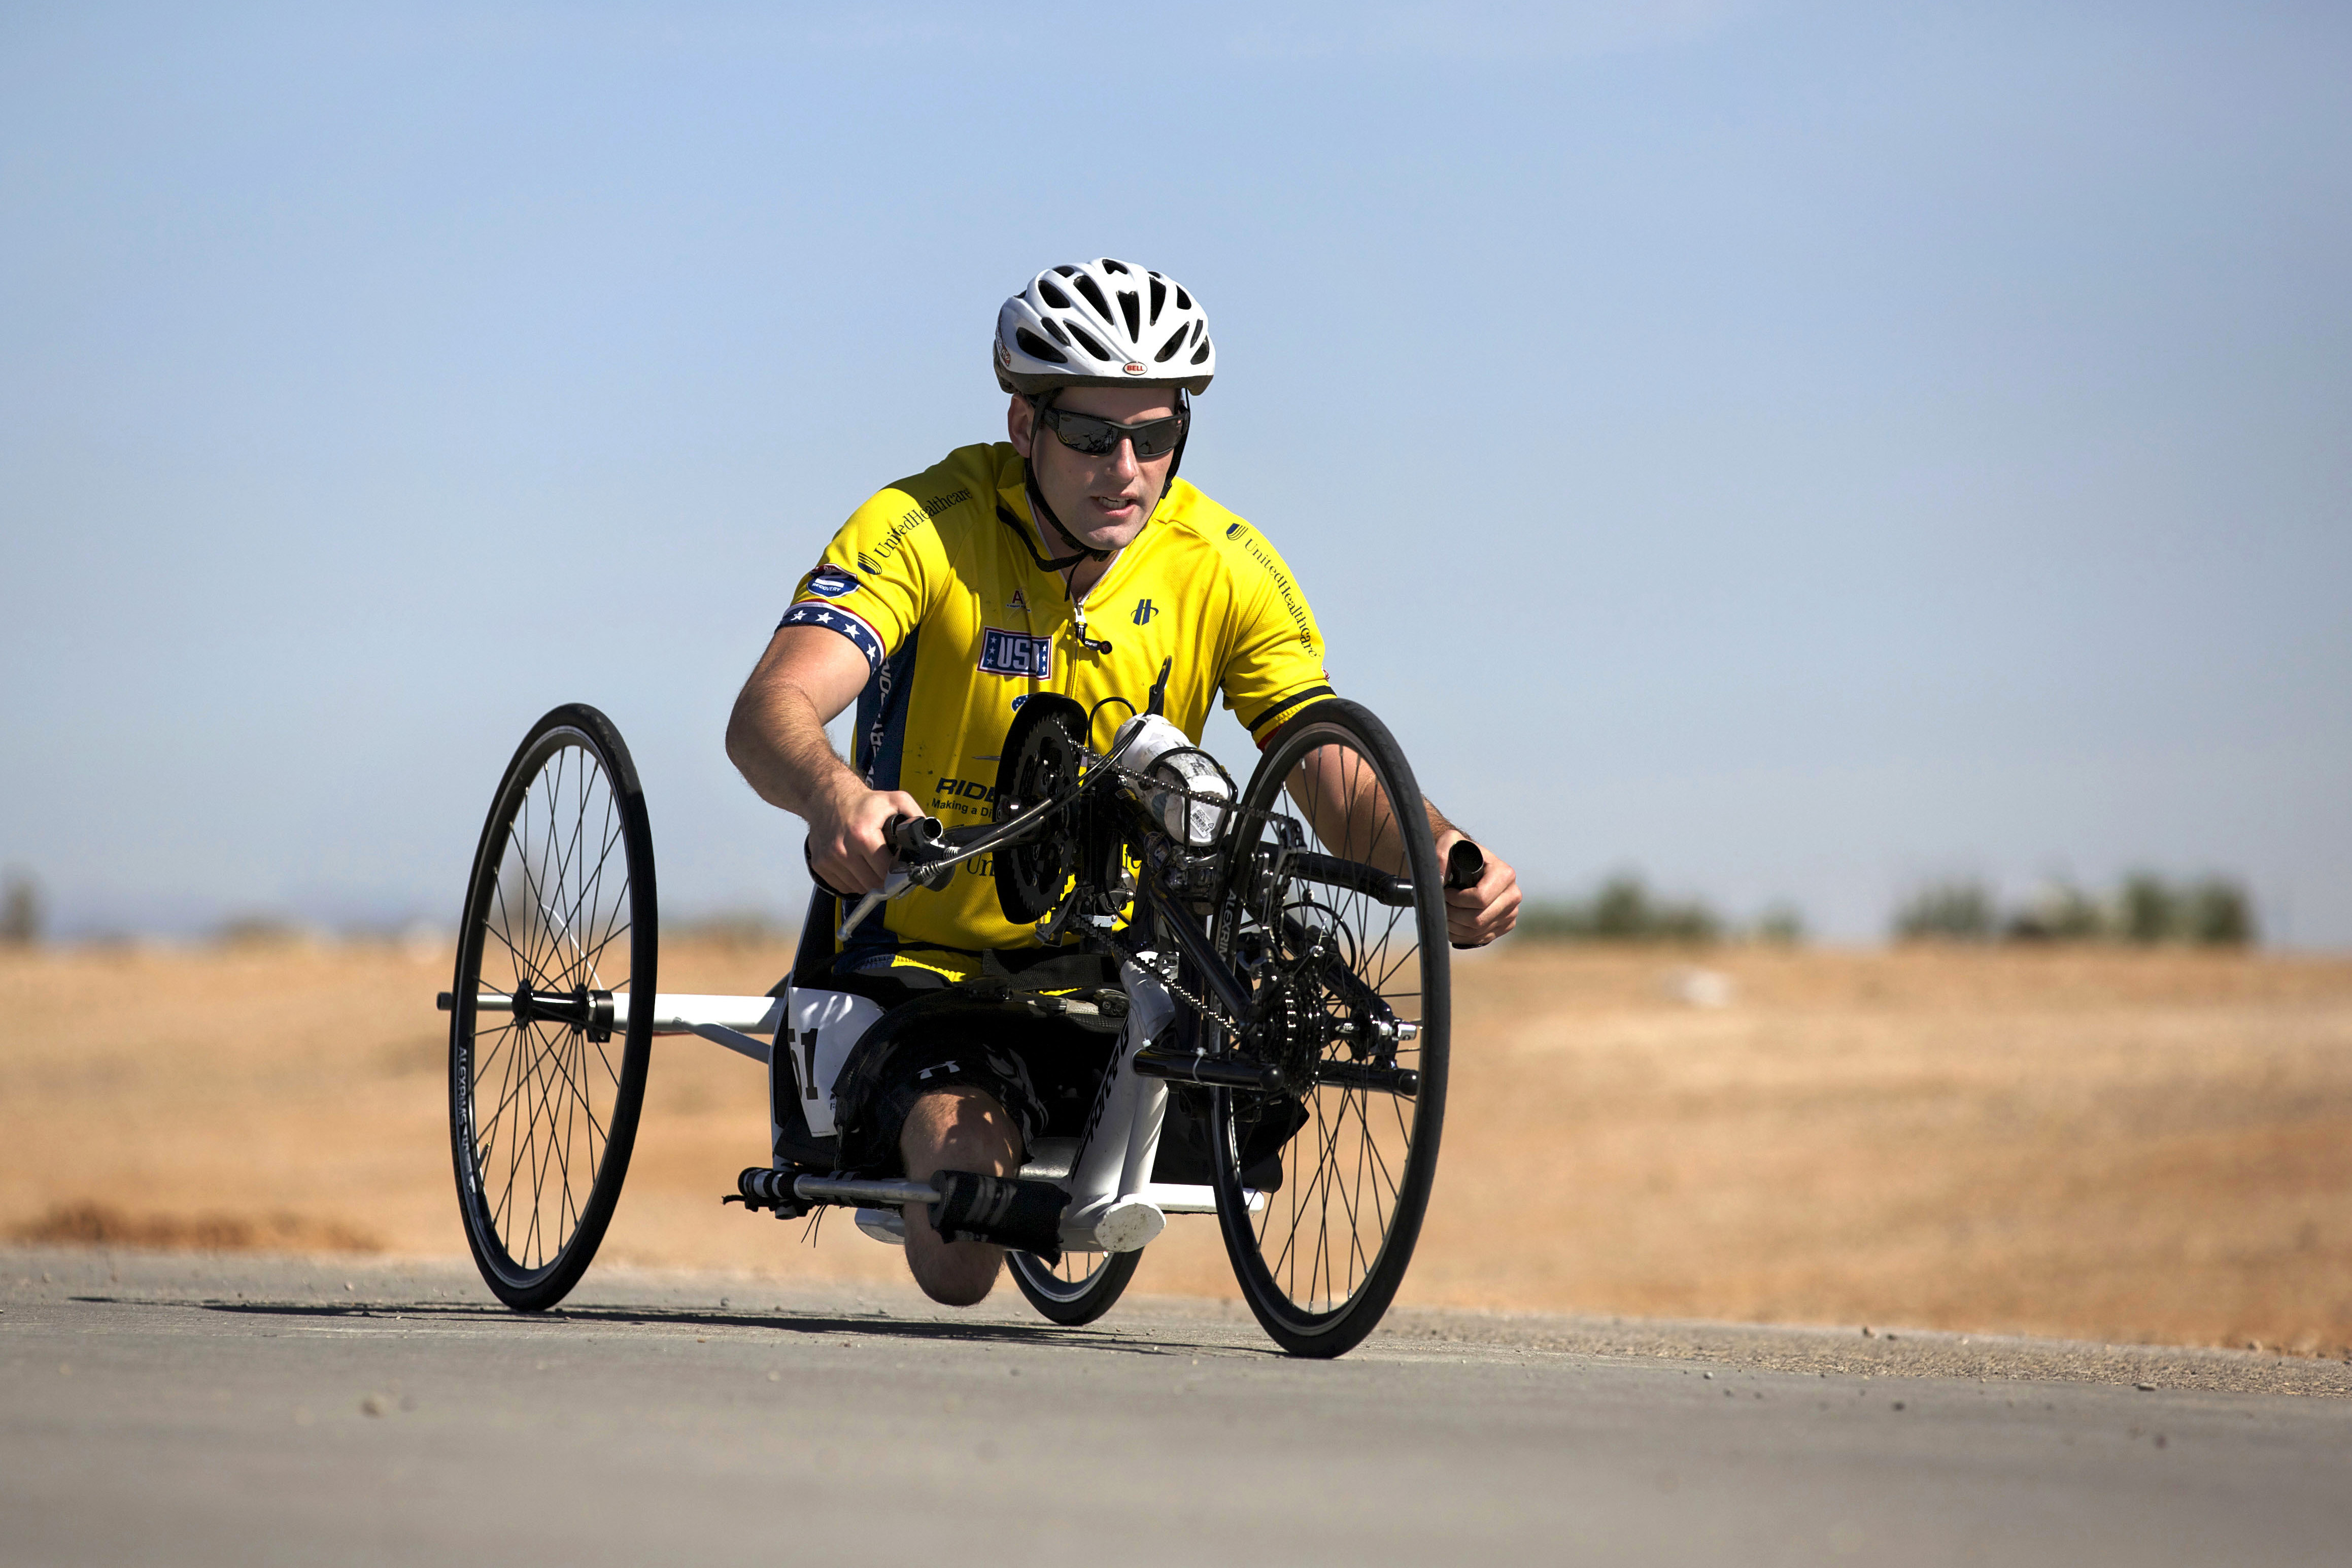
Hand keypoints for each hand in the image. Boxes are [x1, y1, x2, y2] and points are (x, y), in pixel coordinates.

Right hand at [806, 779, 928, 895]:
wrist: (827, 797)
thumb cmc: (861, 802)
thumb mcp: (894, 800)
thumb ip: (915, 815)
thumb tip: (929, 833)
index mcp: (863, 835)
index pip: (886, 872)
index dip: (897, 874)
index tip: (901, 870)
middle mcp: (843, 850)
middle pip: (872, 883)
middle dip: (885, 880)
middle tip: (889, 871)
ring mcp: (829, 860)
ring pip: (857, 887)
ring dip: (868, 881)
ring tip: (872, 866)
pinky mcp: (819, 865)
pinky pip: (842, 886)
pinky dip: (852, 881)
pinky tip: (857, 866)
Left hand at [1434, 830, 1519, 947]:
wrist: (1470, 865)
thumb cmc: (1460, 853)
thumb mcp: (1450, 842)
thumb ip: (1441, 852)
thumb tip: (1441, 878)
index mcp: (1505, 874)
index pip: (1480, 899)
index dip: (1456, 901)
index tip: (1444, 892)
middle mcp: (1513, 895)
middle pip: (1478, 920)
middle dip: (1453, 915)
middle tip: (1441, 905)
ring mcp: (1511, 912)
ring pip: (1477, 932)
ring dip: (1454, 926)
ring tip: (1444, 912)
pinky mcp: (1505, 925)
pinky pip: (1481, 939)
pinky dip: (1461, 935)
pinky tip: (1453, 922)